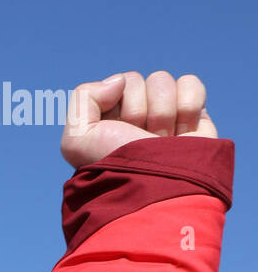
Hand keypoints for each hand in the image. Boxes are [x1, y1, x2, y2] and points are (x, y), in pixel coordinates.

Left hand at [61, 71, 216, 169]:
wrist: (157, 190)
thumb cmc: (117, 169)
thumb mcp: (77, 139)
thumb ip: (83, 97)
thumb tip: (119, 81)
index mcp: (110, 121)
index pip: (118, 84)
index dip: (118, 104)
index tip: (119, 133)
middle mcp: (136, 120)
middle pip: (138, 81)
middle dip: (137, 109)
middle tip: (139, 140)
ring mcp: (165, 117)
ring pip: (162, 81)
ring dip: (161, 111)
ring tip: (160, 142)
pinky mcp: (193, 118)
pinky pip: (190, 84)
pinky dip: (188, 103)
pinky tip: (182, 132)